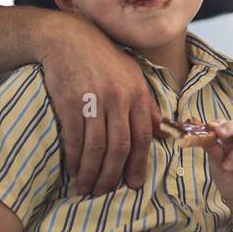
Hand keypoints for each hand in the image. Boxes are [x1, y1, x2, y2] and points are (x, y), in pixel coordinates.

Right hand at [39, 12, 167, 195]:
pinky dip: (75, 159)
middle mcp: (119, 98)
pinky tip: (74, 170)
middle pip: (120, 147)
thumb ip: (148, 105)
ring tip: (87, 187)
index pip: (143, 136)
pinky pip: (75, 139)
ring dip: (92, 173)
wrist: (69, 39)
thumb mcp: (133, 75)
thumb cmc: (104, 59)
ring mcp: (94, 101)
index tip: (134, 183)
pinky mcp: (70, 103)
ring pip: (97, 148)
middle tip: (105, 192)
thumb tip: (163, 131)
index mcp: (138, 93)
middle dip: (114, 175)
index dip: (140, 164)